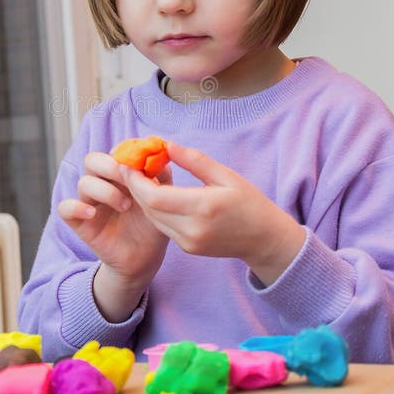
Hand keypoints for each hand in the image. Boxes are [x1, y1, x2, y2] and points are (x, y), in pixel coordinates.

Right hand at [58, 151, 171, 317]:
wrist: (145, 258)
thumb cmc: (152, 225)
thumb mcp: (162, 200)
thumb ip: (161, 178)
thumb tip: (161, 155)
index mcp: (120, 175)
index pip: (114, 152)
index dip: (126, 154)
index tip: (144, 166)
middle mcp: (102, 184)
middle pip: (92, 160)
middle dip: (110, 166)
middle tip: (129, 180)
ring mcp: (89, 202)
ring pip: (83, 183)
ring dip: (105, 191)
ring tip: (126, 206)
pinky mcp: (80, 222)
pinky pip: (65, 207)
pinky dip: (77, 207)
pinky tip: (94, 214)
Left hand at [119, 141, 305, 284]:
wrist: (263, 239)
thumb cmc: (249, 202)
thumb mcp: (226, 175)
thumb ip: (194, 160)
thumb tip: (167, 145)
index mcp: (203, 207)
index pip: (155, 197)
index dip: (136, 181)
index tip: (129, 163)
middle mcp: (193, 229)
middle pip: (149, 208)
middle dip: (135, 187)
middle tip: (129, 167)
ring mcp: (189, 242)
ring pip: (153, 219)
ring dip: (143, 199)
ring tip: (140, 178)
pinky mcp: (188, 248)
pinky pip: (163, 227)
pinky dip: (155, 210)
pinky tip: (156, 195)